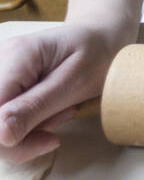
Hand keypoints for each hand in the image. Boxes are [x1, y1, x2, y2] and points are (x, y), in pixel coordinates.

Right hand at [0, 22, 133, 163]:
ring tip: (60, 112)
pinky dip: (26, 127)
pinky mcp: (2, 86)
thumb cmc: (94, 55)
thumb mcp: (75, 82)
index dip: (9, 136)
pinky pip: (2, 120)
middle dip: (22, 138)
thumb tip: (2, 136)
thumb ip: (37, 106)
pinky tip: (49, 113)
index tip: (50, 139)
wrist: (98, 39)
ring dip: (27, 133)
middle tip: (60, 122)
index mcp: (16, 55)